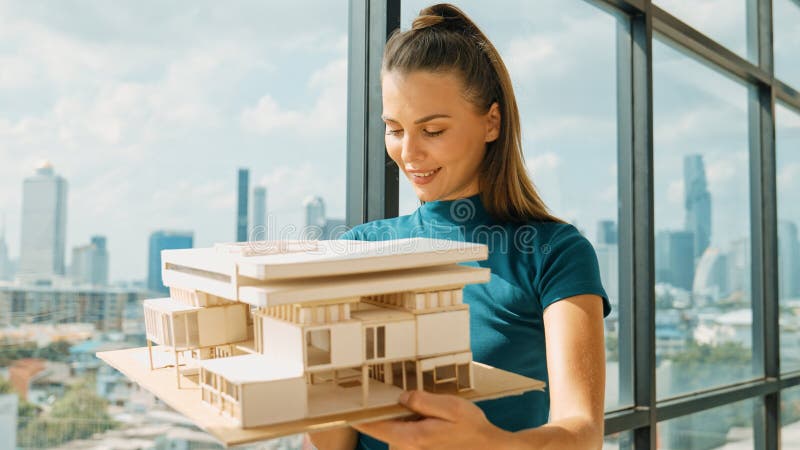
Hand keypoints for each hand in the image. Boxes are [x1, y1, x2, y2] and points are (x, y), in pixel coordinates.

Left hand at [352, 390, 513, 449]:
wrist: (489, 448)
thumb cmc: (472, 429)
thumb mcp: (450, 408)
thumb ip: (423, 402)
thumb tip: (401, 397)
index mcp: (412, 437)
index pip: (375, 426)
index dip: (357, 416)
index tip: (342, 406)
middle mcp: (408, 447)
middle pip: (383, 426)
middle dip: (382, 410)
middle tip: (380, 388)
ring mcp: (414, 449)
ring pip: (394, 428)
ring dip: (398, 415)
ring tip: (407, 398)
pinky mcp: (420, 448)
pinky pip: (404, 432)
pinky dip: (407, 420)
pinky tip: (421, 411)